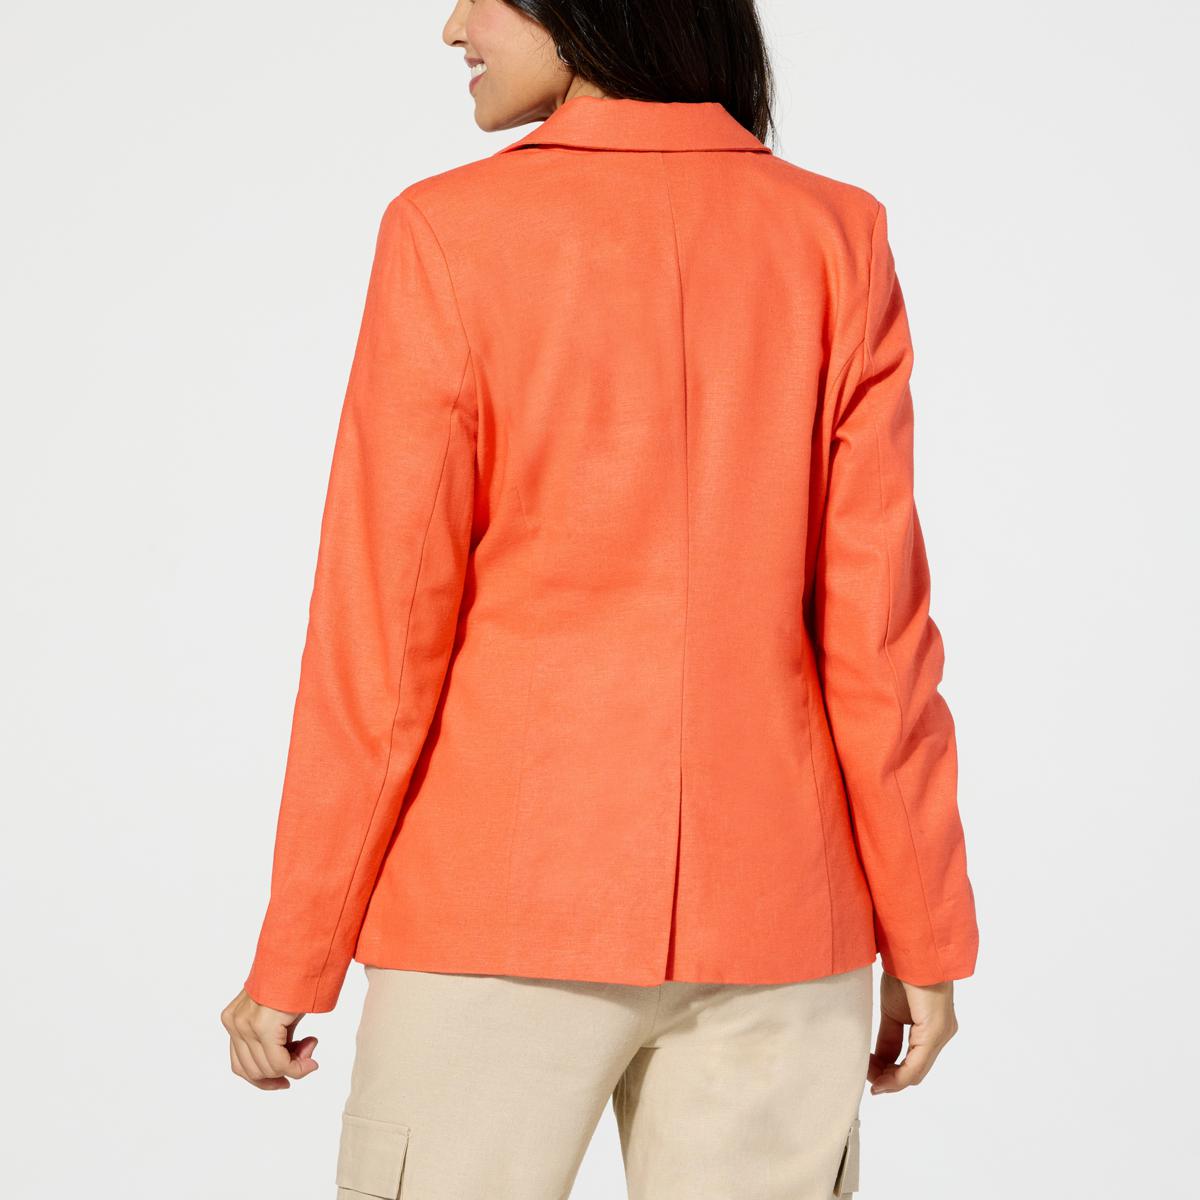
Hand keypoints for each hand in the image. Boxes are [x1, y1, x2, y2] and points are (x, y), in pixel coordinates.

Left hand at [220, 988, 319, 1089]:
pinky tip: (312, 1057)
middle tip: (307, 1054)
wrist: (302, 954)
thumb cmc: (294, 981)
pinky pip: (279, 1063)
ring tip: (311, 1045)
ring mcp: (245, 1024)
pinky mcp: (262, 1026)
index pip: (240, 1065)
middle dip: (283, 1071)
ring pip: (267, 1070)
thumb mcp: (279, 1016)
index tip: (285, 1081)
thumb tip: (287, 1070)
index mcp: (232, 1018)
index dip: (264, 1079)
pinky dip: (298, 1068)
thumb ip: (274, 1042)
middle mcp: (233, 1022)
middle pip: (253, 1071)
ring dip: (294, 1067)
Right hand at [867, 970, 958, 1094]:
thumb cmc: (902, 970)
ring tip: (870, 1080)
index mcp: (932, 1026)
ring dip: (891, 1080)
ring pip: (917, 1072)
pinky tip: (880, 1077)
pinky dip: (897, 1075)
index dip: (890, 1072)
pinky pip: (916, 1064)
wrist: (911, 947)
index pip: (913, 1061)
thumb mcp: (891, 1010)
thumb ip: (889, 1035)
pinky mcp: (935, 1030)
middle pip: (915, 1071)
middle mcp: (942, 1033)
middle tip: (866, 1078)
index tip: (869, 1075)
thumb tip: (877, 1059)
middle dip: (889, 1078)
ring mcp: (940, 1033)